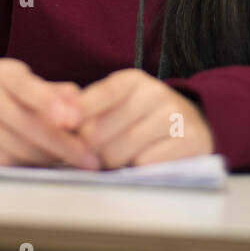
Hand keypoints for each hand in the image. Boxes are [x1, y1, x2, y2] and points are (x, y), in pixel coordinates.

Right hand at [0, 58, 101, 167]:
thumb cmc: (9, 93)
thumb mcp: (30, 83)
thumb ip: (57, 93)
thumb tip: (81, 105)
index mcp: (3, 73)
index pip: (27, 86)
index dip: (50, 103)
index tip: (74, 120)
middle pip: (26, 124)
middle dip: (62, 144)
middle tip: (90, 158)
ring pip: (18, 148)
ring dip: (50, 158)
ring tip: (74, 161)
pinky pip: (5, 163)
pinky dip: (30, 166)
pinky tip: (47, 164)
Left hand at [72, 68, 214, 167]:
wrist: (190, 124)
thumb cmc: (140, 118)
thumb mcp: (117, 105)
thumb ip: (86, 110)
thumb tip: (58, 120)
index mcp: (132, 80)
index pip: (103, 93)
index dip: (80, 109)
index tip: (62, 123)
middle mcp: (155, 93)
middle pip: (100, 133)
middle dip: (91, 149)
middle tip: (98, 152)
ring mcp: (174, 116)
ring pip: (118, 153)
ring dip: (112, 163)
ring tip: (120, 157)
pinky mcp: (189, 140)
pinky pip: (144, 165)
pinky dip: (138, 169)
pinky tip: (143, 161)